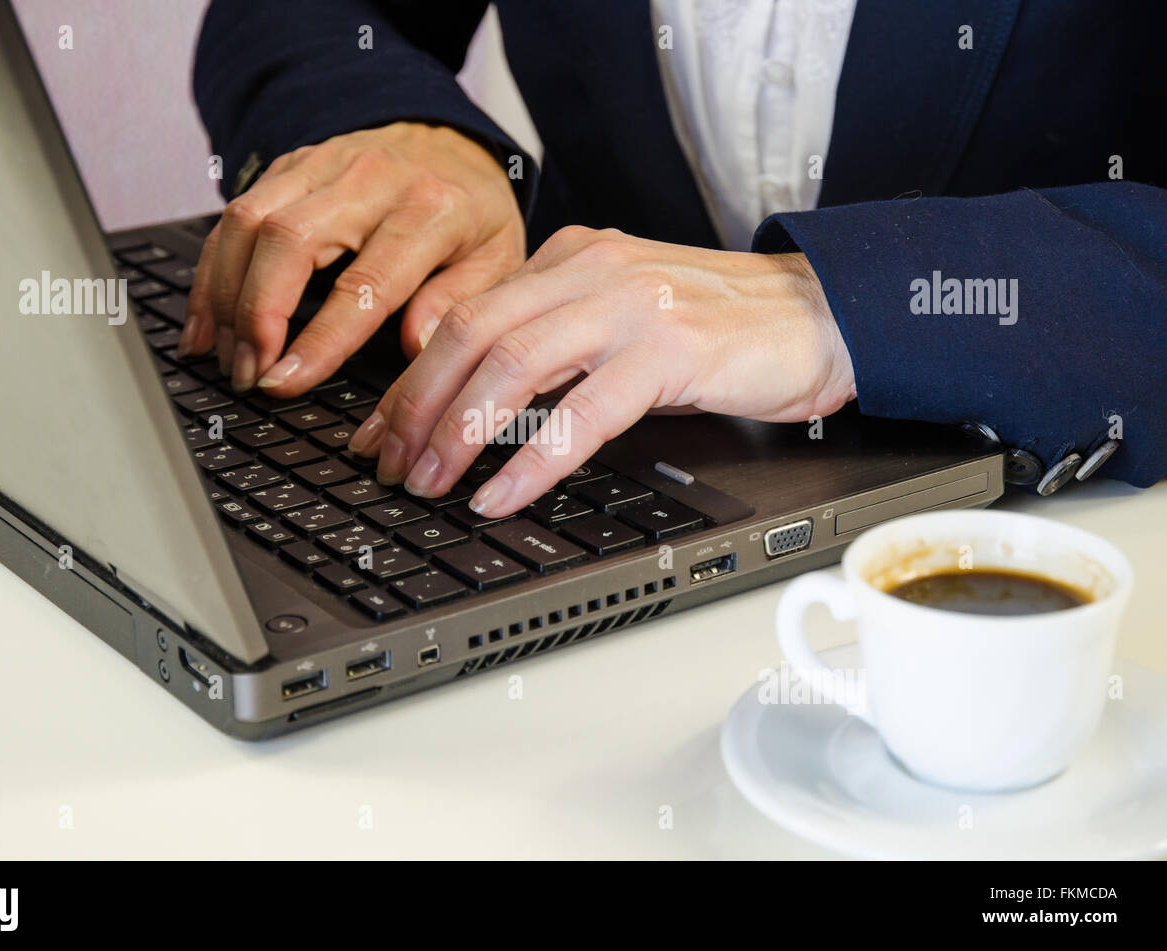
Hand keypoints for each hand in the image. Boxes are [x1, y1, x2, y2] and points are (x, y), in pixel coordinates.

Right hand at [177, 121, 524, 393]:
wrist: (454, 142)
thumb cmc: (473, 212)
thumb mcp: (497, 260)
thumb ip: (457, 303)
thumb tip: (416, 348)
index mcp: (430, 209)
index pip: (364, 283)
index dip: (318, 339)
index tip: (284, 382)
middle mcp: (370, 179)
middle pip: (287, 239)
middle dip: (255, 314)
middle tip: (247, 374)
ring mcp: (323, 165)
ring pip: (247, 219)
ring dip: (222, 293)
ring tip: (220, 355)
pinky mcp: (290, 165)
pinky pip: (234, 212)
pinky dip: (212, 269)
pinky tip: (206, 319)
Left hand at [347, 226, 856, 517]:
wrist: (822, 314)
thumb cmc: (721, 328)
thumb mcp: (621, 318)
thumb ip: (555, 339)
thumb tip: (478, 401)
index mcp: (571, 259)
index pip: (464, 314)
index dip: (411, 380)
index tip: (380, 433)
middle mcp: (591, 271)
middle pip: (470, 334)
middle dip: (416, 408)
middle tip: (390, 466)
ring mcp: (631, 307)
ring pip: (513, 365)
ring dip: (459, 433)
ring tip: (432, 484)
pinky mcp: (672, 350)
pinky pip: (584, 413)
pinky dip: (533, 461)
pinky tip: (502, 494)